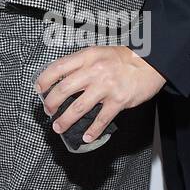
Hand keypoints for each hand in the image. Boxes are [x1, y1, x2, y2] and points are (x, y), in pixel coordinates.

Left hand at [35, 45, 165, 142]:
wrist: (151, 62)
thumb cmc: (124, 59)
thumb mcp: (99, 53)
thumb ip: (81, 64)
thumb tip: (62, 78)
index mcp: (87, 57)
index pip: (58, 68)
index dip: (44, 80)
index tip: (39, 89)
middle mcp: (94, 71)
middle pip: (64, 89)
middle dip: (51, 103)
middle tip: (48, 111)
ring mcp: (106, 86)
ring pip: (78, 107)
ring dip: (65, 120)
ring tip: (59, 127)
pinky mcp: (118, 100)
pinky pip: (101, 119)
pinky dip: (93, 131)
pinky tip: (87, 136)